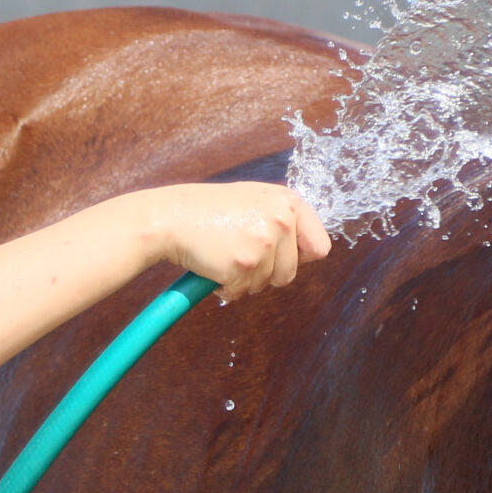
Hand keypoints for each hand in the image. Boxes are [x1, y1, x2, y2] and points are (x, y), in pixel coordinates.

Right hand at [132, 182, 331, 298]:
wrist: (171, 217)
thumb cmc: (209, 211)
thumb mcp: (254, 201)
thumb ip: (283, 220)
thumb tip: (314, 251)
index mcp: (288, 202)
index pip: (320, 246)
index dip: (299, 257)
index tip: (279, 255)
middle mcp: (281, 220)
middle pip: (291, 272)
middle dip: (267, 273)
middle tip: (240, 254)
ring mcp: (263, 243)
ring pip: (267, 284)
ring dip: (245, 280)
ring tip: (224, 255)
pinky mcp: (244, 265)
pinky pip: (242, 291)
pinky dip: (226, 287)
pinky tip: (213, 264)